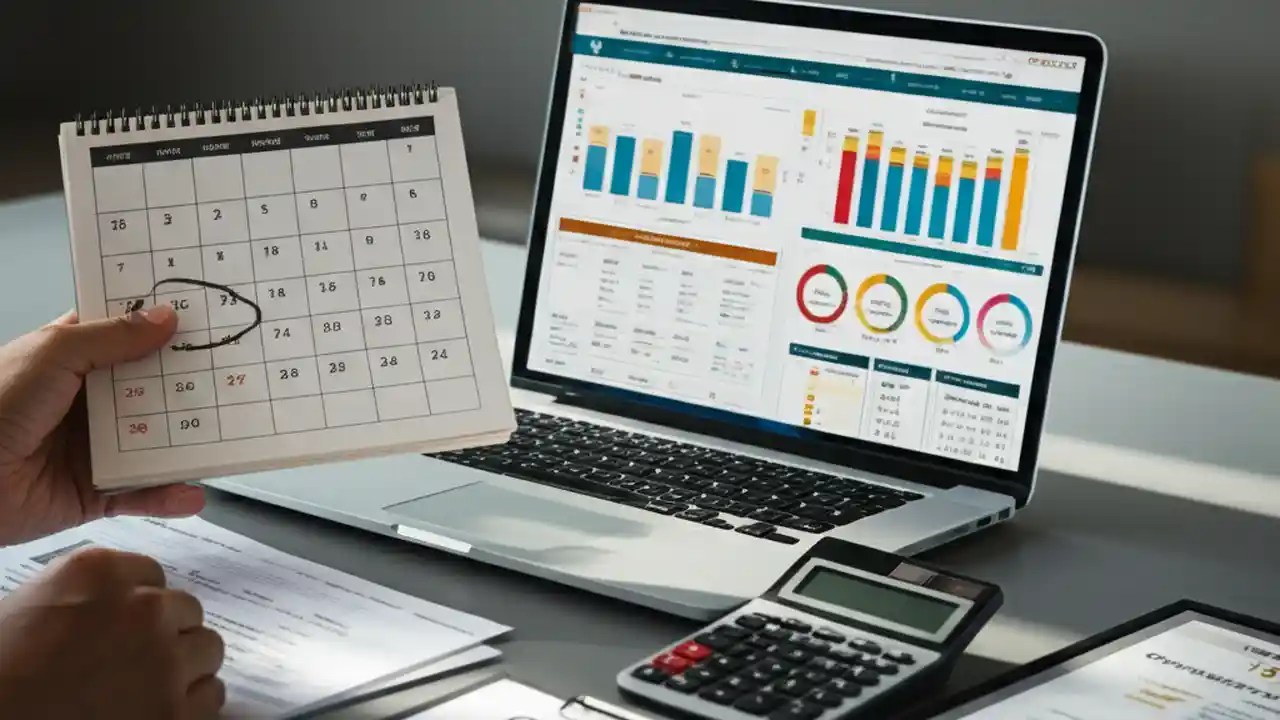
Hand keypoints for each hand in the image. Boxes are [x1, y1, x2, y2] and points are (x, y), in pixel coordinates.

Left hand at [0, 307, 205, 545]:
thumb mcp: (54, 354)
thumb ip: (113, 338)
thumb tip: (167, 318)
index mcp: (71, 359)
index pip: (125, 336)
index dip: (162, 326)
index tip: (207, 314)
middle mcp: (87, 401)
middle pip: (151, 389)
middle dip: (190, 383)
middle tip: (237, 371)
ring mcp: (94, 448)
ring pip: (155, 442)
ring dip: (188, 441)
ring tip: (227, 434)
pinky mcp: (95, 492)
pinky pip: (140, 494)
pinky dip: (167, 495)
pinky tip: (192, 493)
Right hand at [0, 547, 224, 718]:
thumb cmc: (0, 668)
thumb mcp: (34, 604)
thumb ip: (89, 594)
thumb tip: (120, 600)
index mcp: (101, 573)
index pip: (151, 574)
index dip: (139, 603)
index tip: (124, 624)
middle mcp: (144, 608)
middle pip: (186, 609)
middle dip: (167, 631)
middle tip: (137, 658)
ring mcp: (165, 661)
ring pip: (208, 648)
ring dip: (186, 664)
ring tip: (151, 685)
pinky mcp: (176, 712)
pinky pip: (211, 694)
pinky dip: (191, 704)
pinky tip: (160, 710)